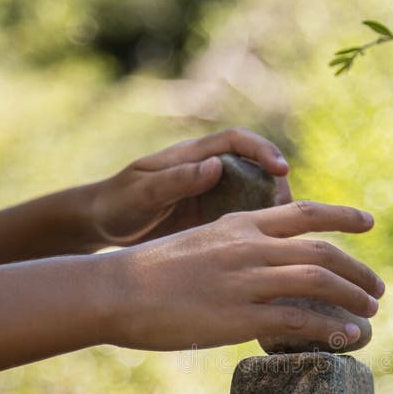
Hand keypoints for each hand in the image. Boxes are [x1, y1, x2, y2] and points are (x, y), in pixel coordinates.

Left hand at [89, 128, 291, 245]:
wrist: (103, 227)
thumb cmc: (117, 204)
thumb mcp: (142, 193)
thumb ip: (177, 180)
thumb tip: (215, 166)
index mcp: (192, 156)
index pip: (237, 142)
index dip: (263, 151)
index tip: (282, 170)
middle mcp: (208, 172)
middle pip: (256, 169)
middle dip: (277, 186)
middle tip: (289, 212)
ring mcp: (213, 197)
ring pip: (255, 197)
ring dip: (273, 212)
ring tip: (285, 236)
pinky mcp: (213, 221)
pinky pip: (245, 222)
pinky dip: (260, 232)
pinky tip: (269, 252)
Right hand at [101, 200, 383, 350]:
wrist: (116, 289)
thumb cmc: (150, 271)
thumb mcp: (198, 241)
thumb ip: (233, 247)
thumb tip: (258, 264)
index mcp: (239, 224)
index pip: (304, 212)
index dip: (342, 216)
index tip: (368, 222)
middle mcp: (250, 247)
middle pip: (321, 250)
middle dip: (357, 269)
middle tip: (377, 288)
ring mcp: (246, 280)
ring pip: (318, 281)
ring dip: (353, 297)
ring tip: (371, 312)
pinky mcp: (239, 316)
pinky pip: (299, 319)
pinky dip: (330, 327)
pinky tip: (349, 336)